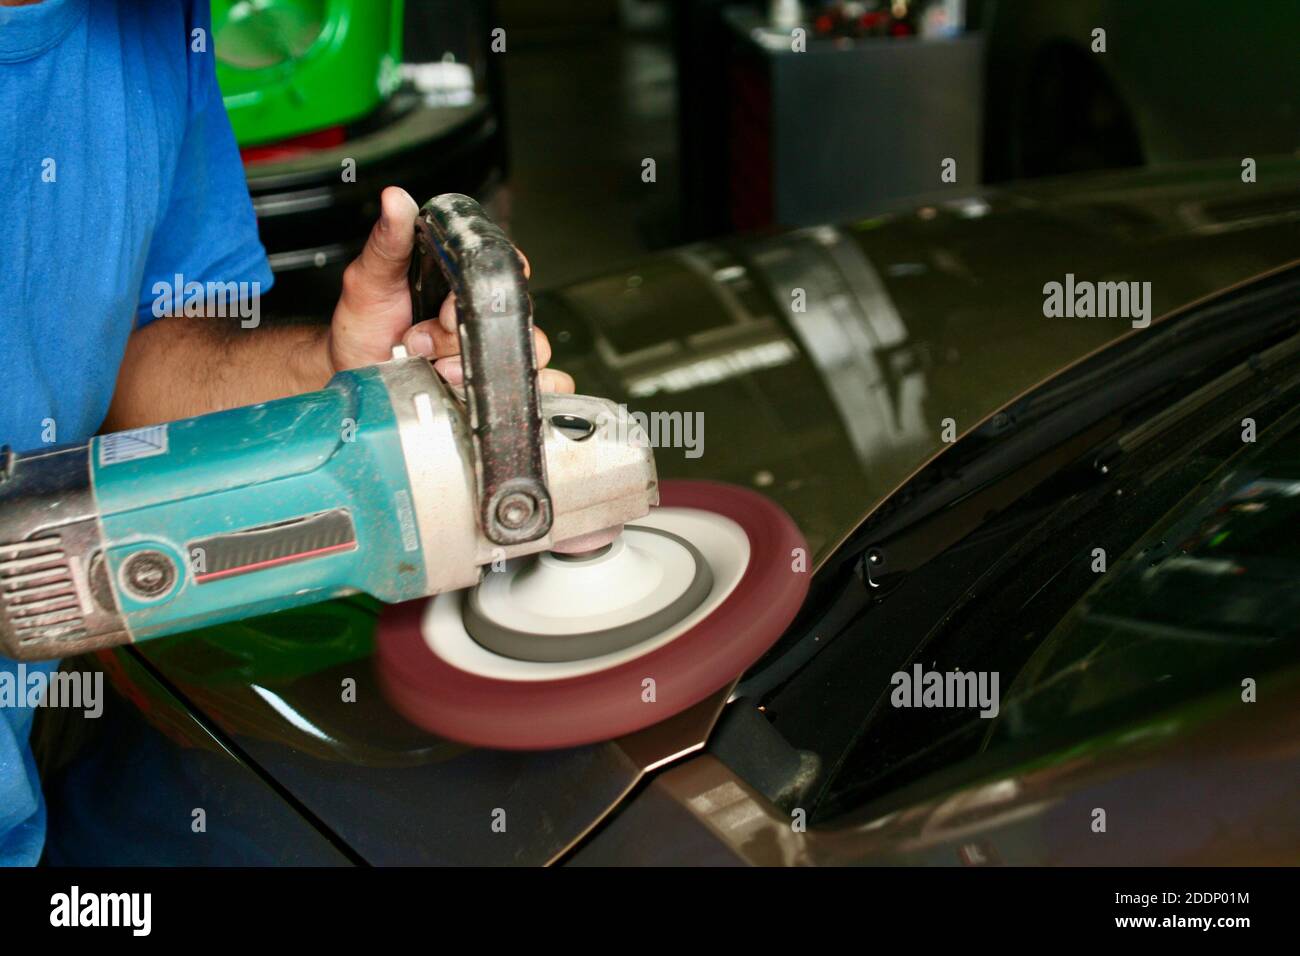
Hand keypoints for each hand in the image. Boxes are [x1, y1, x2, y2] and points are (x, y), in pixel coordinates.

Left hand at [326, 186, 574, 392]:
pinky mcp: (501, 385)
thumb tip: (395, 200)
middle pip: (513, 316)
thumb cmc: (365, 325)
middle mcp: (486, 312)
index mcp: (464, 280)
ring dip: (478, 366)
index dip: (492, 279)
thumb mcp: (369, 279)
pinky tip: (476, 390)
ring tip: (439, 370)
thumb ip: (388, 241)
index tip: (455, 299)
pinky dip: (526, 391)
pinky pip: (546, 385)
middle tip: (421, 338)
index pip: (507, 267)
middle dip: (462, 333)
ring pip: (528, 352)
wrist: (355, 374)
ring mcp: (496, 349)